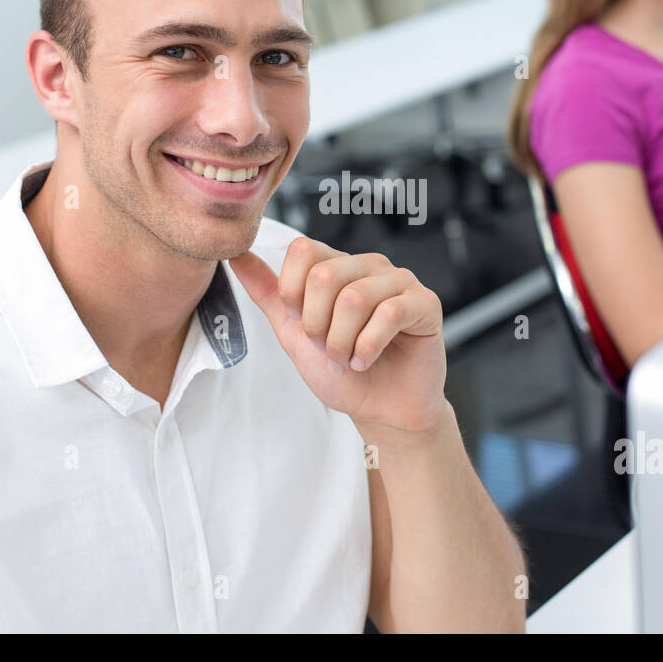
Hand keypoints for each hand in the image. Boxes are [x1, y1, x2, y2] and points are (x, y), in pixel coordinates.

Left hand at [228, 237, 447, 434]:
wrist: (379, 411)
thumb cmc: (341, 371)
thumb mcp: (293, 333)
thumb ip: (268, 293)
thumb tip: (236, 255)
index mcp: (338, 265)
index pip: (304, 250)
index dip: (293, 293)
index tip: (302, 325)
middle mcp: (370, 266)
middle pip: (325, 275)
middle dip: (317, 326)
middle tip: (328, 350)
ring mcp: (401, 281)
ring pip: (355, 297)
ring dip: (342, 342)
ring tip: (348, 359)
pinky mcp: (426, 304)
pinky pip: (390, 314)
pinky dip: (369, 347)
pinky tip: (367, 361)